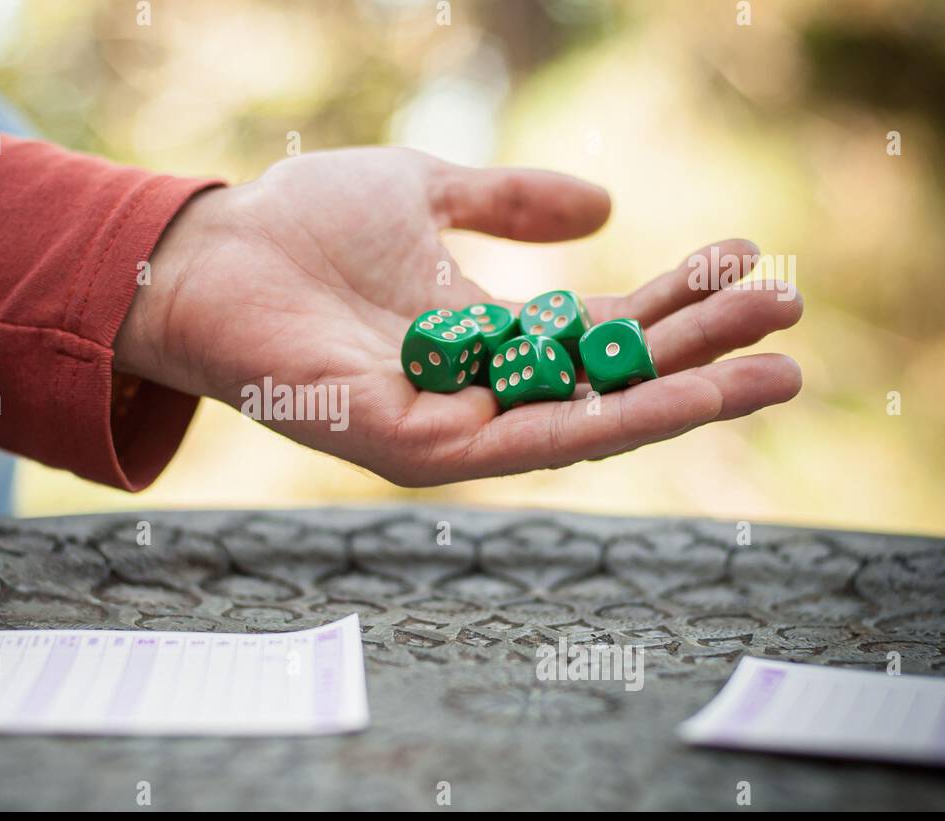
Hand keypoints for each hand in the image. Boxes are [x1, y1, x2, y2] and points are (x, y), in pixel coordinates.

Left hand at [114, 147, 801, 486]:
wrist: (208, 253)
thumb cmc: (301, 226)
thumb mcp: (425, 194)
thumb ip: (506, 205)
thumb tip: (602, 207)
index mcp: (485, 339)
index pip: (600, 332)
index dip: (674, 302)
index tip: (745, 260)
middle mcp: (476, 395)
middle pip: (608, 382)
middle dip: (701, 353)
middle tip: (790, 319)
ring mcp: (447, 430)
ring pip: (584, 423)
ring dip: (679, 394)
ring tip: (768, 367)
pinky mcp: (413, 448)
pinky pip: (526, 440)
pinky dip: (608, 417)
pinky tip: (679, 390)